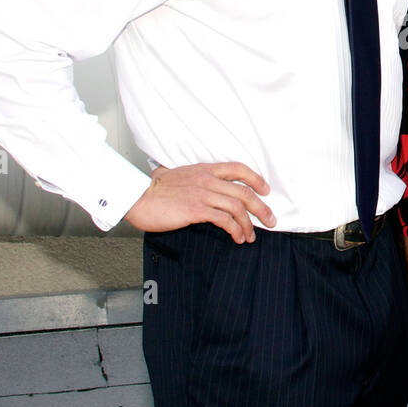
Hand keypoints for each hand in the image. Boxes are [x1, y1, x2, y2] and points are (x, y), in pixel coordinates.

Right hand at [125, 161, 274, 242]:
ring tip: (250, 237)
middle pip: (245, 192)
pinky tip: (237, 238)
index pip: (238, 168)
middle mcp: (207, 179)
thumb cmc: (153, 190)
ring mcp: (203, 194)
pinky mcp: (197, 209)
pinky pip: (225, 220)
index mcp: (204, 169)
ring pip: (238, 208)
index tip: (266, 190)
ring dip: (249, 225)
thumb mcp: (176, 175)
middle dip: (262, 208)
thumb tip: (197, 185)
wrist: (137, 196)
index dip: (256, 179)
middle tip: (270, 221)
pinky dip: (235, 230)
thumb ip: (191, 177)